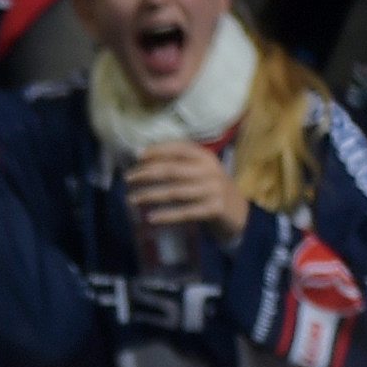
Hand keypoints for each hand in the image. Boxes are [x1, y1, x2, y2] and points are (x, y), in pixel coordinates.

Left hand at [127, 139, 251, 243]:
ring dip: (150, 195)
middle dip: (147, 173)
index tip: (136, 155)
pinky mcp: (214, 209)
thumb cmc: (211, 190)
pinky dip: (167, 215)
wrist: (239, 213)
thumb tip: (144, 160)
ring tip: (131, 199)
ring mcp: (213, 190)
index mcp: (205, 157)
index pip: (178, 148)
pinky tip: (150, 218)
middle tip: (127, 179)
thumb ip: (180, 164)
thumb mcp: (201, 171)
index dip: (157, 150)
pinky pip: (185, 213)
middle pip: (172, 169)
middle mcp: (210, 170)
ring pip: (175, 191)